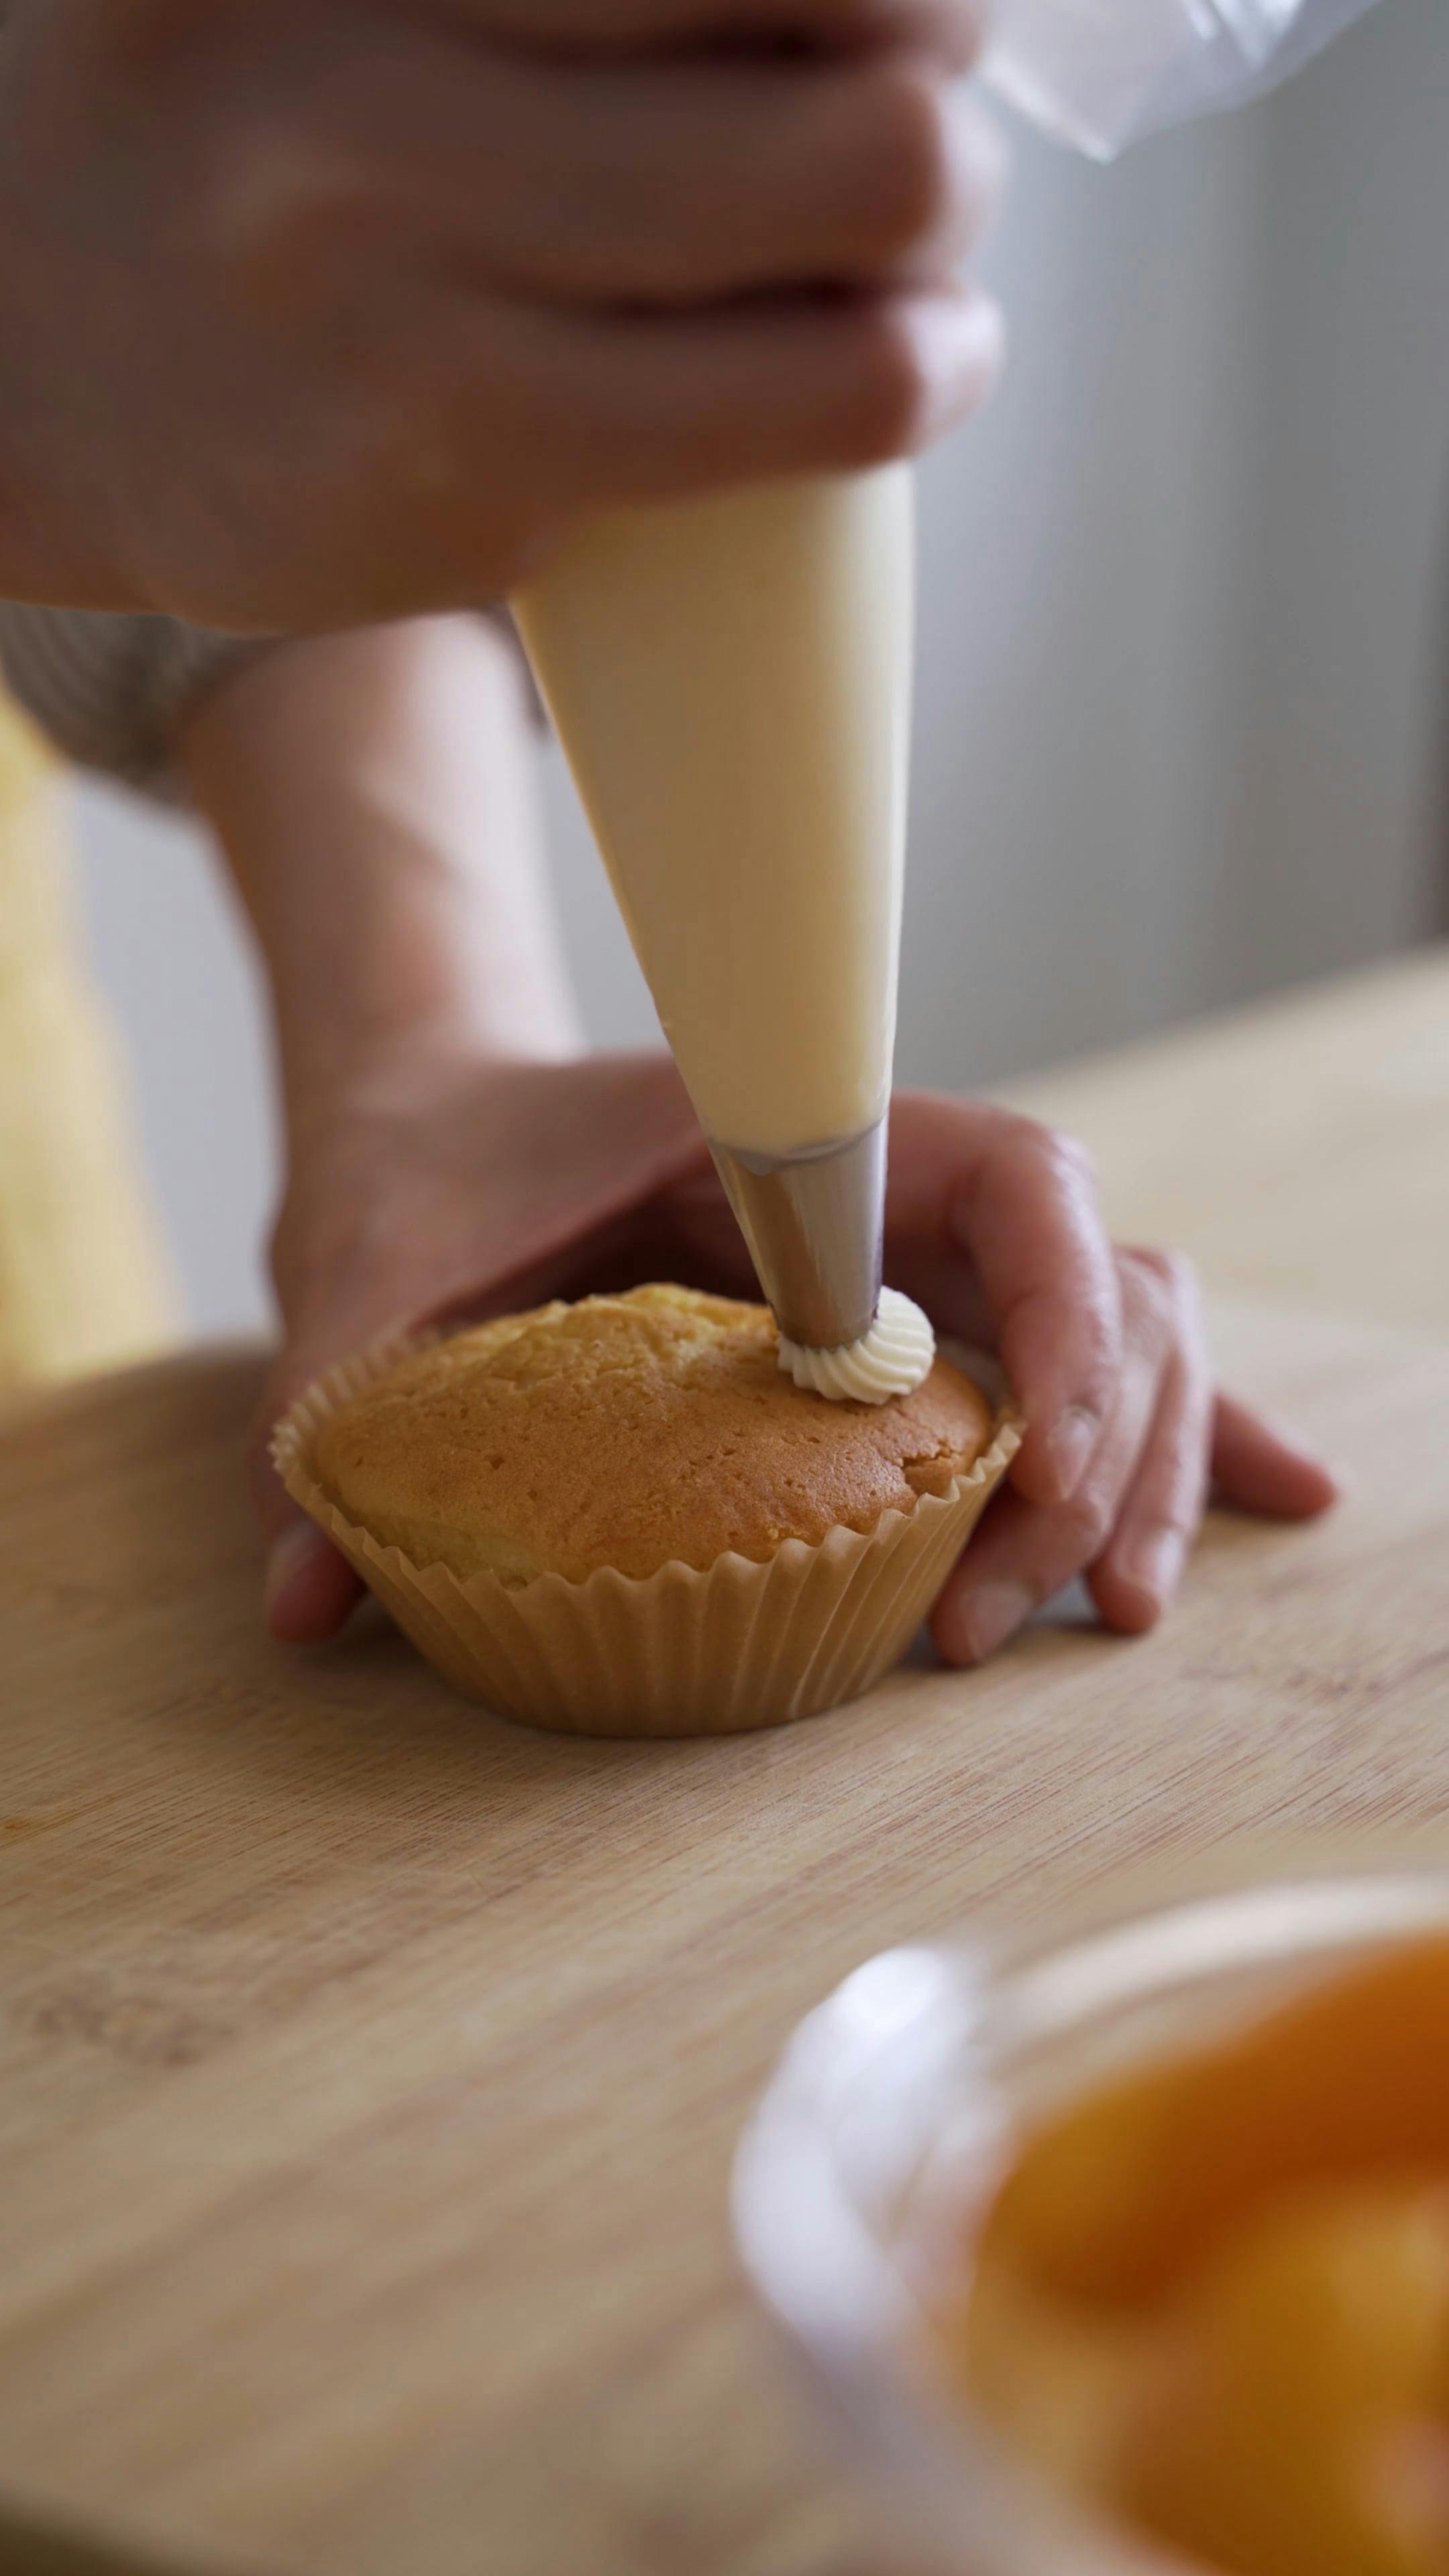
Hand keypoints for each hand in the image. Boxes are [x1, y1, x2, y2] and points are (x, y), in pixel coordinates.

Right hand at [0, 0, 1003, 621]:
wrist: (8, 348)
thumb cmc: (231, 105)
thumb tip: (885, 9)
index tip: (914, 14)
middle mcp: (377, 113)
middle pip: (870, 134)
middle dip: (944, 149)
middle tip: (920, 151)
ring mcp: (412, 330)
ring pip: (850, 352)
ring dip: (933, 330)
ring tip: (916, 313)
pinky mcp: (447, 504)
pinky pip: (743, 463)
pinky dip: (838, 424)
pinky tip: (820, 390)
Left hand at [254, 1061, 1336, 1649]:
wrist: (425, 1123)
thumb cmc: (419, 1176)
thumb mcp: (370, 1287)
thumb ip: (342, 1422)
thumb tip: (304, 1609)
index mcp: (800, 1132)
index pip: (1016, 1178)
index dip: (1065, 1317)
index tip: (1031, 1475)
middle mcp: (893, 1190)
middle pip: (1100, 1283)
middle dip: (1097, 1452)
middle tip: (1003, 1618)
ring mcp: (920, 1256)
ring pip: (1123, 1333)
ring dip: (1145, 1472)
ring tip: (1106, 1621)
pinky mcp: (915, 1326)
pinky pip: (1087, 1367)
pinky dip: (1183, 1440)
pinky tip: (1272, 1512)